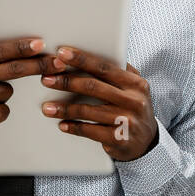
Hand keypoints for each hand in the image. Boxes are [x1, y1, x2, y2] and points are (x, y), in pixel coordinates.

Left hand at [39, 47, 159, 160]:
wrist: (148, 141)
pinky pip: (89, 131)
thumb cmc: (133, 109)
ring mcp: (126, 121)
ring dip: (64, 108)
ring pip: (88, 111)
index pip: (104, 67)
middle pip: (93, 87)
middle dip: (67, 82)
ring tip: (47, 107)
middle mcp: (133, 101)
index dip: (82, 59)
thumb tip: (88, 55)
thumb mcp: (134, 88)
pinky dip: (73, 127)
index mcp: (135, 83)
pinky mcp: (118, 139)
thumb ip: (118, 73)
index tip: (62, 54)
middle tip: (46, 79)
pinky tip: (62, 124)